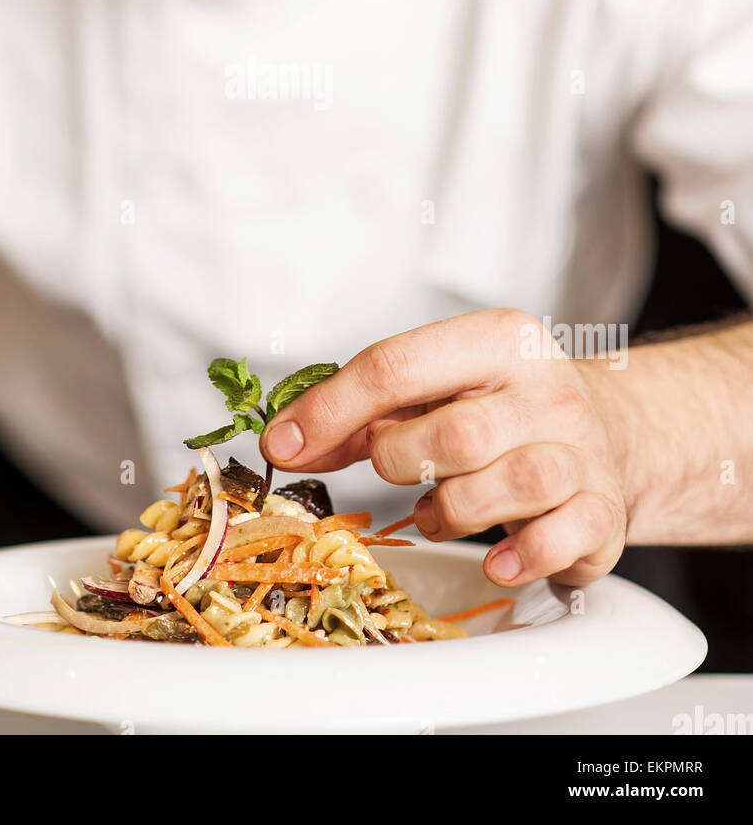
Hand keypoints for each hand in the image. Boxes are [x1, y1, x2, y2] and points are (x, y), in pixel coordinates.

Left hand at [260, 309, 627, 588]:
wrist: (611, 432)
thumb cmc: (504, 409)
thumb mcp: (436, 388)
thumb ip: (363, 412)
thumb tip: (287, 439)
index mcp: (498, 338)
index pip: (396, 365)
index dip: (329, 411)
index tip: (283, 444)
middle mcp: (545, 386)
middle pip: (454, 433)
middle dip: (401, 462)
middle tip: (401, 472)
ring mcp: (581, 449)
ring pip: (508, 483)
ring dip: (452, 512)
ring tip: (440, 509)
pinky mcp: (604, 511)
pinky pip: (560, 539)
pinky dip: (520, 556)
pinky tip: (498, 557)